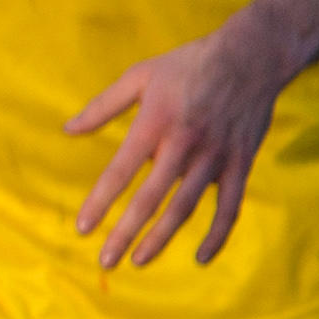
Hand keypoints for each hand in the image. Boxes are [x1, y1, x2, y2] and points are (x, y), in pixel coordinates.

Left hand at [66, 10, 295, 268]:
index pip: (121, 170)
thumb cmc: (188, 64)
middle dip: (126, 232)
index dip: (101, 201)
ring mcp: (216, 157)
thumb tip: (67, 130)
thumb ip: (103, 106)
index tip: (82, 228)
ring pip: (185, 208)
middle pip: (150, 198)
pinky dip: (217, 235)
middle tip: (106, 261)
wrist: (251, 56)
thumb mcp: (140, 76)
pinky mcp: (241, 164)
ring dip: (162, 238)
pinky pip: (230, 207)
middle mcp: (184, 144)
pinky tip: (200, 257)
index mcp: (155, 122)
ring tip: (138, 261)